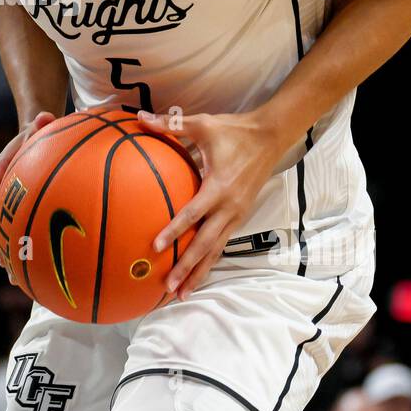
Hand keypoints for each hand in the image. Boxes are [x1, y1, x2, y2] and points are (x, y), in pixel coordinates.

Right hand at [0, 111, 55, 273]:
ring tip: (13, 271)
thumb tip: (45, 116)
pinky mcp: (8, 222)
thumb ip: (40, 124)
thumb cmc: (34, 140)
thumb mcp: (37, 130)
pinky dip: (12, 260)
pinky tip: (25, 278)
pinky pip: (4, 243)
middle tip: (2, 254)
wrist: (31, 149)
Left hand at [136, 109, 286, 300]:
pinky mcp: (240, 216)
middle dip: (187, 267)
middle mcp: (230, 207)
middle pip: (206, 244)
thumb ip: (170, 125)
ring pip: (216, 250)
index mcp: (219, 187)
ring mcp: (237, 214)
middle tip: (168, 285)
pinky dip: (210, 260)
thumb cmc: (234, 130)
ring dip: (199, 272)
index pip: (193, 214)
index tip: (157, 247)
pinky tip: (198, 274)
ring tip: (182, 293)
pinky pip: (223, 243)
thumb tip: (139, 117)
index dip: (175, 231)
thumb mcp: (203, 124)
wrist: (271, 136)